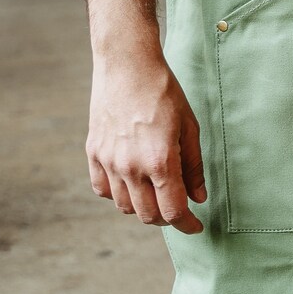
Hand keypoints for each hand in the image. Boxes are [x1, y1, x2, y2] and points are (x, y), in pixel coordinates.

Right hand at [86, 49, 206, 234]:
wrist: (127, 66)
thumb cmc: (164, 93)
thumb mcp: (190, 127)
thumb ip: (193, 166)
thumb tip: (199, 197)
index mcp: (159, 161)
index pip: (173, 211)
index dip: (187, 224)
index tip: (196, 227)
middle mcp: (130, 167)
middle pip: (148, 215)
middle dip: (167, 218)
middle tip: (180, 210)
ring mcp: (108, 162)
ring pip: (124, 206)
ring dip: (143, 208)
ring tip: (158, 195)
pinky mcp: (93, 153)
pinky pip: (102, 189)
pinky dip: (118, 194)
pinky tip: (132, 183)